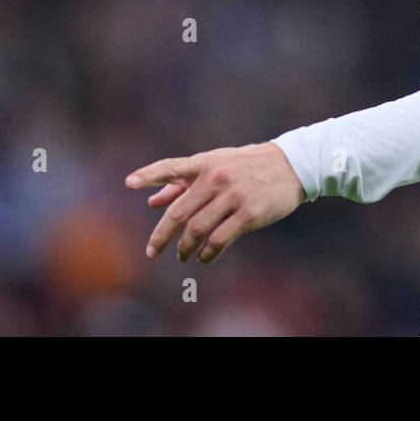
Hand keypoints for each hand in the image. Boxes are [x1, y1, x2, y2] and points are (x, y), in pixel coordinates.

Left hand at [125, 142, 305, 263]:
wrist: (291, 166)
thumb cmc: (247, 166)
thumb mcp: (216, 165)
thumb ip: (183, 182)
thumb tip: (152, 200)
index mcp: (205, 163)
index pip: (171, 167)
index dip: (149, 175)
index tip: (128, 183)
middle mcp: (216, 178)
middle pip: (179, 212)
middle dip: (161, 236)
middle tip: (152, 252)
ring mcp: (232, 196)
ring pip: (197, 229)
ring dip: (185, 248)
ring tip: (182, 256)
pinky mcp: (248, 214)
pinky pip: (219, 240)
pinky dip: (207, 253)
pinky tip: (203, 257)